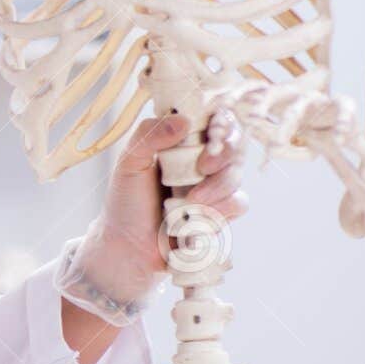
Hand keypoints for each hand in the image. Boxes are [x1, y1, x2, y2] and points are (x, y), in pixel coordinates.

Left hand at [60, 107, 246, 319]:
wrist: (128, 247)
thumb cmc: (126, 201)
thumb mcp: (129, 161)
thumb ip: (150, 135)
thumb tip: (182, 121)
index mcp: (181, 139)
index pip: (215, 116)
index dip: (222, 120)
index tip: (213, 131)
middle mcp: (201, 158)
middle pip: (235, 142)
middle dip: (226, 152)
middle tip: (204, 166)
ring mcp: (214, 184)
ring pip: (237, 174)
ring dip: (217, 187)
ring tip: (190, 202)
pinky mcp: (221, 211)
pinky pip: (238, 202)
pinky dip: (220, 209)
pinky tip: (197, 217)